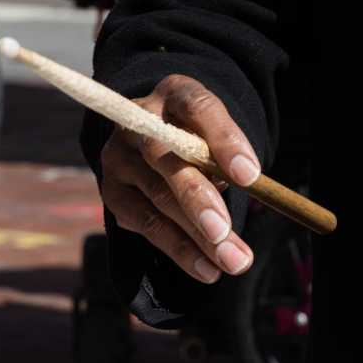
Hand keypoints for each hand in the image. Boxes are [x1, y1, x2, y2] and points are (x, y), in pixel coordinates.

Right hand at [96, 75, 260, 283]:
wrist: (153, 138)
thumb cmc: (197, 135)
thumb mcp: (214, 130)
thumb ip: (225, 150)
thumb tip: (242, 182)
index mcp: (173, 94)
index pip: (198, 109)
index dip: (224, 140)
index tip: (250, 176)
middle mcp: (136, 119)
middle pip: (167, 158)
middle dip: (199, 200)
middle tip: (226, 233)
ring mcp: (118, 156)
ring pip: (158, 199)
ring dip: (196, 236)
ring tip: (232, 262)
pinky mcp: (112, 191)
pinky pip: (145, 223)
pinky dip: (178, 249)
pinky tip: (206, 269)